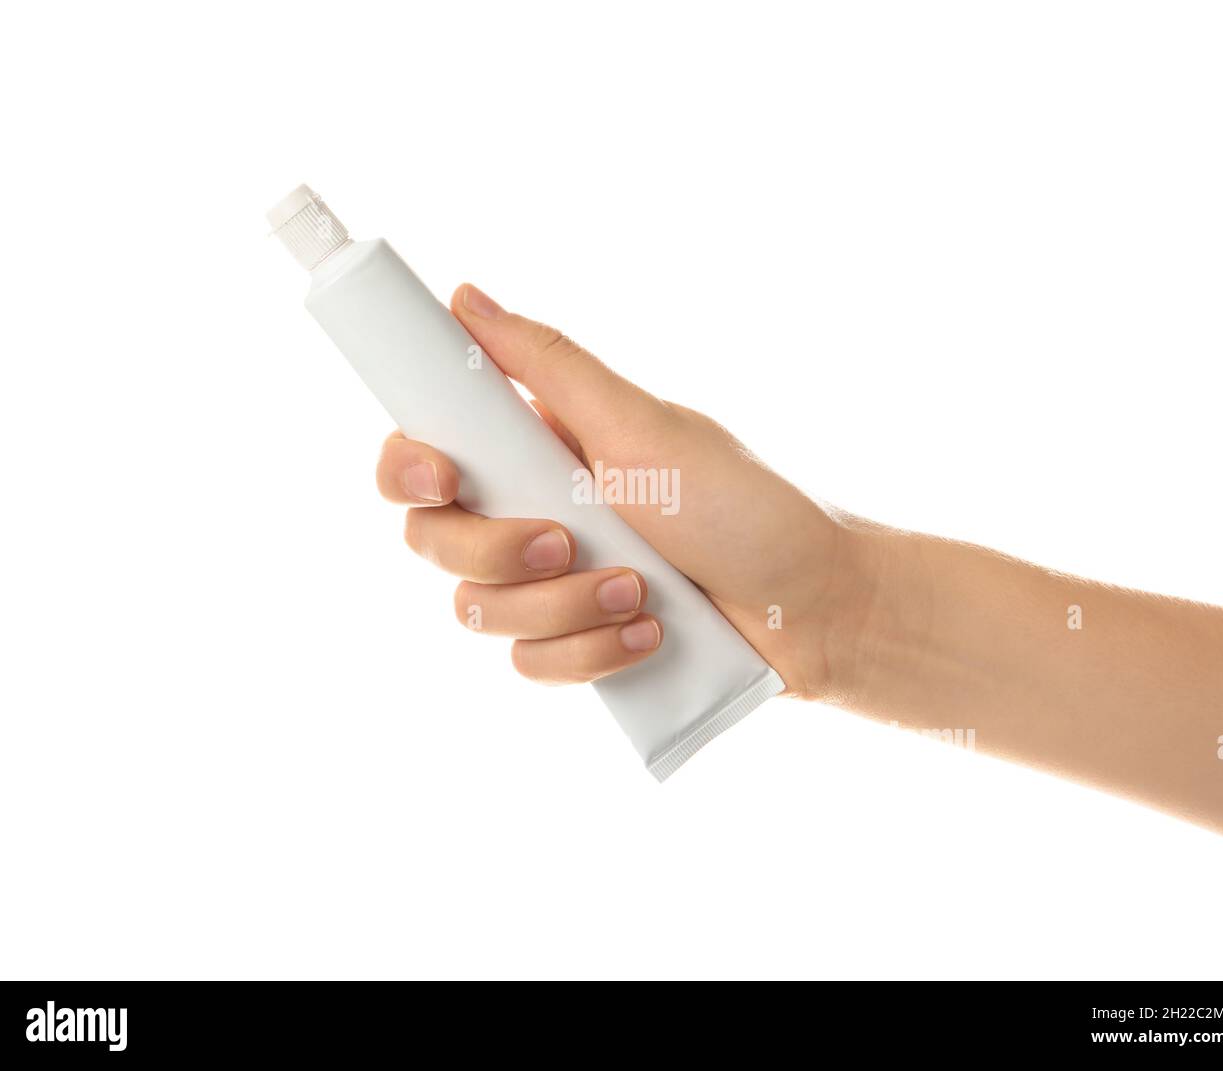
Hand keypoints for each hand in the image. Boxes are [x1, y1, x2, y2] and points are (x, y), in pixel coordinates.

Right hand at [375, 284, 867, 693]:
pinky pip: (528, 663)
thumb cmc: (743, 505)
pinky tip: (649, 634)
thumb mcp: (643, 426)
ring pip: (477, 610)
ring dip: (561, 607)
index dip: (407, 468)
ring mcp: (548, 586)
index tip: (442, 478)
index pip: (425, 454)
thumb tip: (462, 296)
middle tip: (570, 542)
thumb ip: (548, 365)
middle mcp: (530, 513)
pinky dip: (590, 653)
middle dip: (498, 551)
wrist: (815, 608)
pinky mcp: (573, 645)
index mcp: (537, 448)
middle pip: (432, 540)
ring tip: (641, 592)